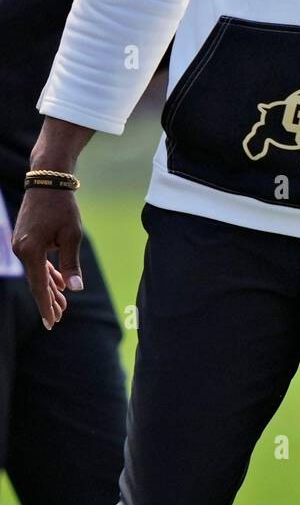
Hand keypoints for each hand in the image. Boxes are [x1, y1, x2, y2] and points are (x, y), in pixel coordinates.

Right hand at [12, 187, 83, 328]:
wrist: (47, 181)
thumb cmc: (63, 207)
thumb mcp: (72, 236)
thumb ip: (71, 264)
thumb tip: (74, 289)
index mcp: (31, 250)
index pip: (39, 286)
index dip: (46, 306)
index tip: (51, 323)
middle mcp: (21, 249)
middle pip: (36, 282)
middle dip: (48, 301)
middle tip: (58, 319)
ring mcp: (21, 244)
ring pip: (36, 272)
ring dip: (48, 288)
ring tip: (61, 305)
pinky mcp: (25, 239)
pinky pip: (36, 262)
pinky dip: (46, 273)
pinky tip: (57, 284)